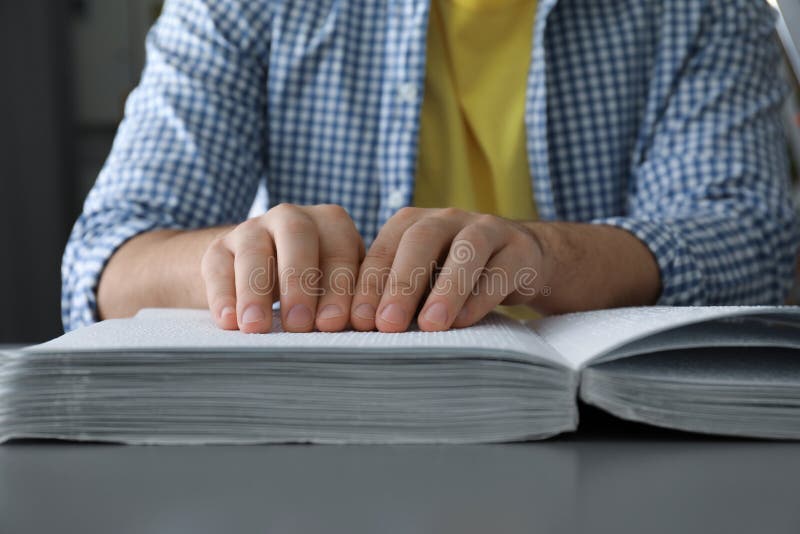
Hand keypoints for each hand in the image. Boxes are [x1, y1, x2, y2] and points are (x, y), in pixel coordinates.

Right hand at [201, 204, 364, 332]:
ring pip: (254, 250)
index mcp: (332, 223)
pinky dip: (223, 295)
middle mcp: (293, 217)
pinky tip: (228, 321)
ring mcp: (253, 228)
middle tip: (299, 324)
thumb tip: (365, 327)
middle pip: (297, 236)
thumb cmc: (314, 287)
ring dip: (256, 291)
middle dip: (299, 282)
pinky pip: (219, 266)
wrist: (257, 274)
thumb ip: (351, 301)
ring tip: (256, 327)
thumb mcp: (336, 287)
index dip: (338, 287)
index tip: (333, 323)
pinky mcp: (219, 247)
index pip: (340, 250)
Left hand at [349, 207, 546, 332]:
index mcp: (411, 223)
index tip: (356, 322)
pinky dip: (481, 297)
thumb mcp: (420, 280)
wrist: (519, 260)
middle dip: (400, 283)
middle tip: (386, 325)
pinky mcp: (520, 249)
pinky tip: (464, 322)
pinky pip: (501, 269)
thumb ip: (390, 297)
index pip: (383, 250)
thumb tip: (355, 330)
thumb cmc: (452, 276)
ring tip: (430, 326)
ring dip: (446, 289)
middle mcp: (445, 218)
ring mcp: (486, 229)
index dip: (368, 285)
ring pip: (466, 250)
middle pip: (420, 240)